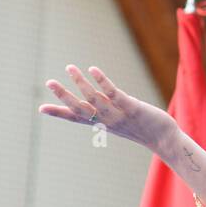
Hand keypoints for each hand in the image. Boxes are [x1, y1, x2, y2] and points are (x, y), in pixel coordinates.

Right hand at [39, 64, 177, 150]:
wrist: (165, 139)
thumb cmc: (142, 128)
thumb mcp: (119, 121)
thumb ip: (105, 110)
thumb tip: (92, 97)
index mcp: (102, 124)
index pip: (76, 119)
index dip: (59, 113)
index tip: (41, 108)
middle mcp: (107, 121)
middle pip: (80, 109)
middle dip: (63, 96)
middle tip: (49, 82)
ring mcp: (118, 115)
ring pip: (94, 100)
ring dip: (81, 83)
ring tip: (69, 67)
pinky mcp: (132, 107)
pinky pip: (113, 93)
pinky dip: (102, 82)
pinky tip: (93, 69)